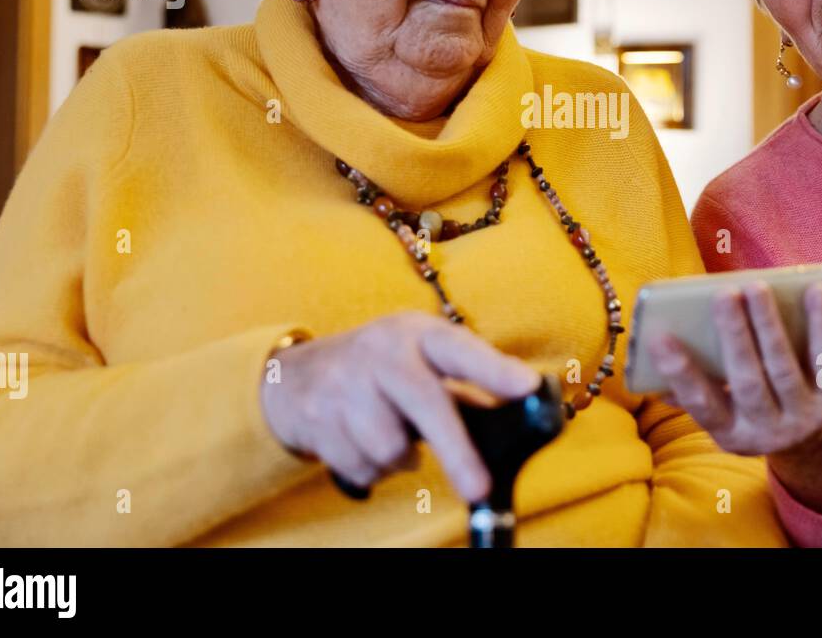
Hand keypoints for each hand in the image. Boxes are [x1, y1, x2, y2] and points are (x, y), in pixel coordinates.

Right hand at [258, 312, 539, 501]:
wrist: (293, 378)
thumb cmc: (379, 368)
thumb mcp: (420, 358)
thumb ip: (467, 384)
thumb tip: (522, 410)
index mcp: (416, 334)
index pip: (459, 348)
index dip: (493, 369)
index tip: (528, 387)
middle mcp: (381, 353)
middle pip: (425, 402)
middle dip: (455, 449)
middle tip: (480, 487)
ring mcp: (345, 385)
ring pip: (390, 446)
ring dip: (399, 458)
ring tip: (393, 436)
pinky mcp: (317, 420)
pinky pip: (362, 466)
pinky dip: (371, 468)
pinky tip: (362, 443)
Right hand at [648, 282, 821, 518]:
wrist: (819, 450)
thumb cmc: (757, 416)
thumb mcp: (726, 417)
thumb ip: (696, 390)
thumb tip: (652, 361)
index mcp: (730, 434)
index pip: (701, 405)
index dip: (679, 374)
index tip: (658, 338)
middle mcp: (766, 431)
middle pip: (747, 381)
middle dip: (733, 337)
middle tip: (721, 296)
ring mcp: (802, 417)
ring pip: (782, 367)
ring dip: (768, 325)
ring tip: (755, 288)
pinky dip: (820, 324)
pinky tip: (813, 292)